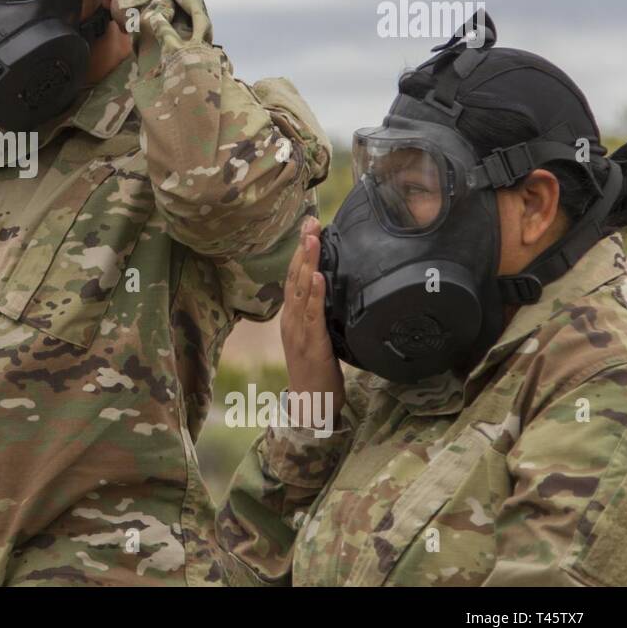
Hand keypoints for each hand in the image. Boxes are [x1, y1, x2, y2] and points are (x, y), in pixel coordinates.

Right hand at [280, 216, 344, 427]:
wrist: (311, 405)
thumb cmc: (317, 371)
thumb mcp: (318, 336)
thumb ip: (320, 313)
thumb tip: (335, 288)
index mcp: (292, 316)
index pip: (295, 276)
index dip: (300, 251)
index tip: (308, 226)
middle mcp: (291, 319)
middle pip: (295, 277)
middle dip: (302, 248)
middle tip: (310, 222)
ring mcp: (298, 331)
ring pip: (301, 291)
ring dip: (307, 264)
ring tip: (313, 240)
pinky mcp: (311, 344)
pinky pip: (312, 315)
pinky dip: (315, 295)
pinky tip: (319, 277)